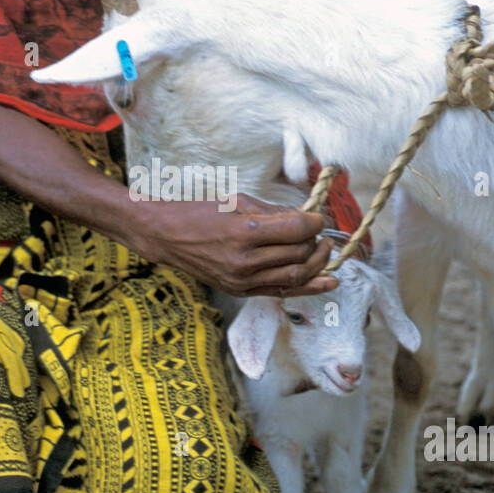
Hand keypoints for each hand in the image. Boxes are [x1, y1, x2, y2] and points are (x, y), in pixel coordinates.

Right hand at [129, 193, 338, 296]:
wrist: (166, 237)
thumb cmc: (199, 212)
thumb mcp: (237, 201)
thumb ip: (274, 212)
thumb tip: (306, 217)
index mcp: (244, 231)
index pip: (297, 229)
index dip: (315, 222)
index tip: (318, 217)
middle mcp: (245, 260)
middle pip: (300, 253)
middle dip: (316, 241)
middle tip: (319, 231)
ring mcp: (242, 280)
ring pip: (296, 275)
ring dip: (318, 263)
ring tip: (325, 250)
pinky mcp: (240, 291)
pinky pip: (281, 291)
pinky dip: (307, 287)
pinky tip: (327, 282)